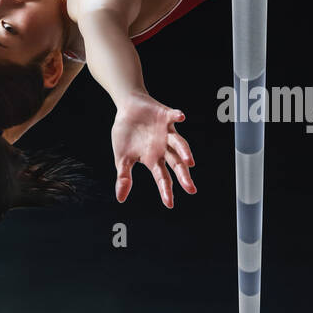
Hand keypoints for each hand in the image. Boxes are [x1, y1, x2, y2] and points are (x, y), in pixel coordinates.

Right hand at [111, 93, 196, 207]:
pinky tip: (181, 118)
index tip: (169, 204)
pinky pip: (173, 116)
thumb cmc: (126, 134)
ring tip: (190, 162)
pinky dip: (177, 117)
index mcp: (154, 159)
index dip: (166, 190)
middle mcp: (163, 148)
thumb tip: (120, 200)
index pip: (162, 177)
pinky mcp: (165, 116)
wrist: (127, 108)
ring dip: (184, 151)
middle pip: (176, 163)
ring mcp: (166, 132)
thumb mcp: (122, 158)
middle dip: (183, 176)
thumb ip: (124, 177)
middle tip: (191, 189)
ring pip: (178, 143)